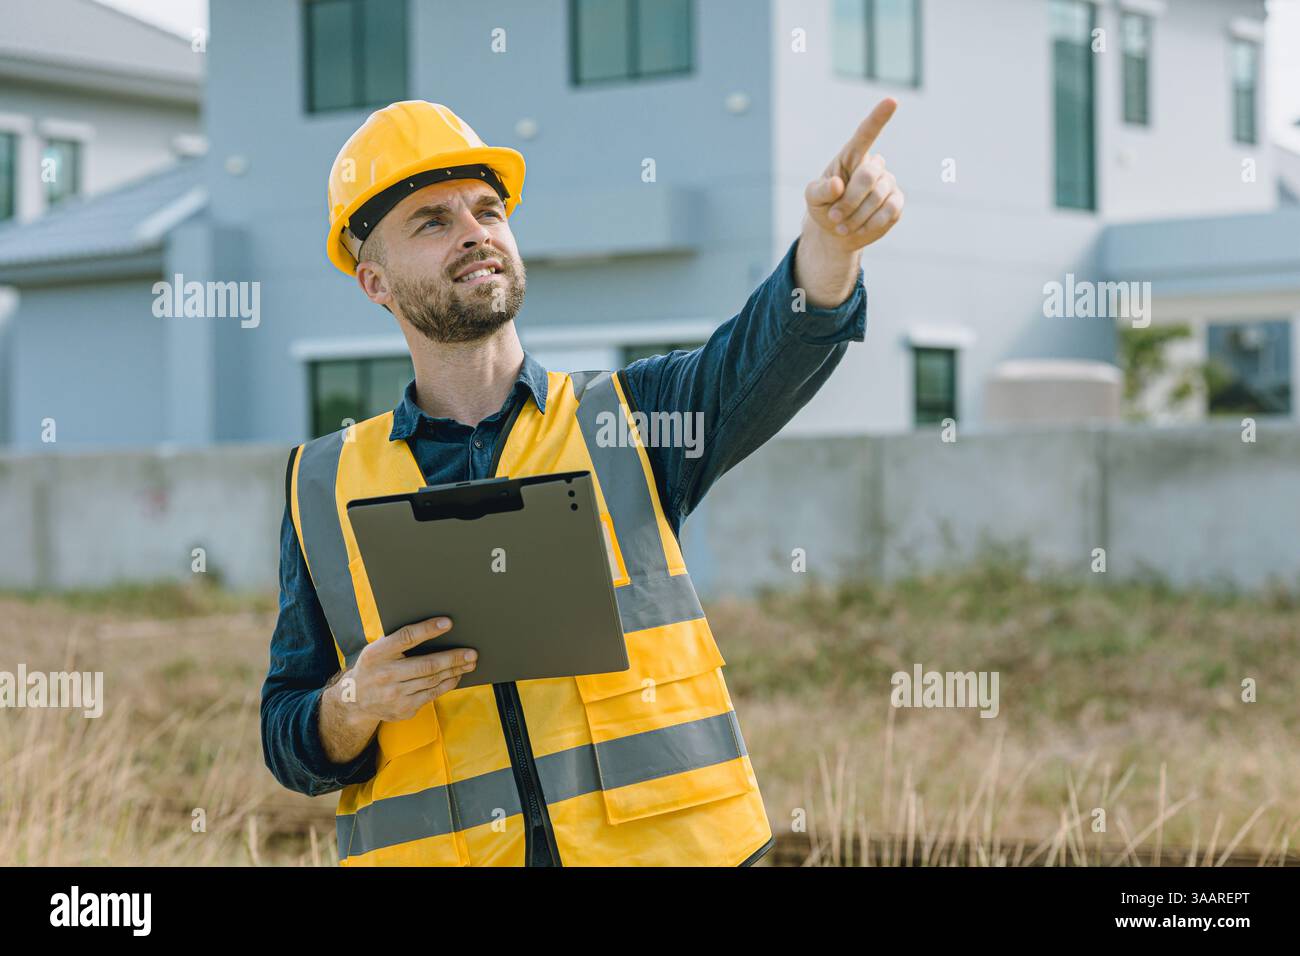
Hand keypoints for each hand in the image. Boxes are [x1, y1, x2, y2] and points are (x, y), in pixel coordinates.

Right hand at [345, 616, 476, 722]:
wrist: (355, 700)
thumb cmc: (374, 666)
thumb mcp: (376, 650)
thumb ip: (399, 641)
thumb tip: (436, 628)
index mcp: (376, 654)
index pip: (406, 638)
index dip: (428, 629)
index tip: (448, 623)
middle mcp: (385, 675)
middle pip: (426, 665)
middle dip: (452, 658)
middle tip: (472, 652)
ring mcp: (394, 695)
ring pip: (432, 681)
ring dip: (455, 670)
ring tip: (469, 662)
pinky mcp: (403, 709)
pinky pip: (432, 694)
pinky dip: (447, 684)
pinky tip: (457, 675)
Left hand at [803, 98, 903, 253]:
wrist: (838, 231)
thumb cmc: (825, 207)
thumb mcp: (813, 199)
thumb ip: (820, 191)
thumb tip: (838, 185)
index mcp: (852, 156)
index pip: (866, 133)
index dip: (878, 117)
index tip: (891, 101)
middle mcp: (874, 165)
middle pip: (868, 176)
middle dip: (849, 200)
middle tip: (834, 216)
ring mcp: (888, 182)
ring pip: (878, 197)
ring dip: (857, 216)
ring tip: (842, 226)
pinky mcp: (897, 202)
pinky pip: (890, 211)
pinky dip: (871, 224)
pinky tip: (858, 229)